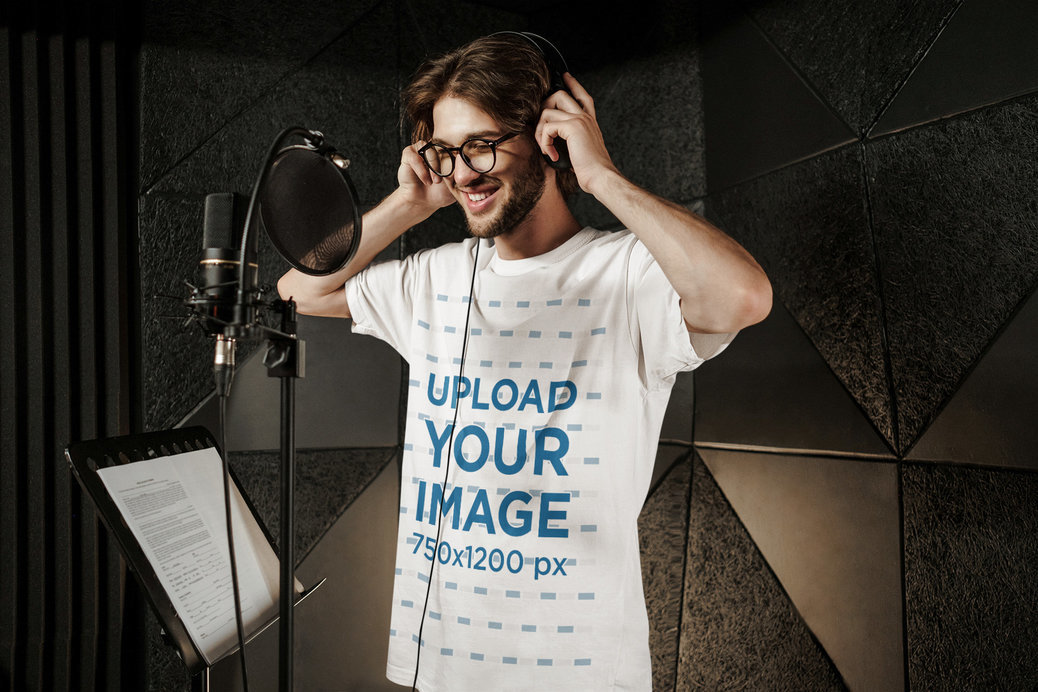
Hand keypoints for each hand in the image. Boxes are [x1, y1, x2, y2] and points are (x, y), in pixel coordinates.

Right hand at [396, 141, 455, 213]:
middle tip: (446, 179)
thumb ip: (462, 171)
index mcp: (446, 151)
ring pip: (430, 150)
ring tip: (436, 181)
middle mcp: (434, 147)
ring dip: (434, 167)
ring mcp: (421, 149)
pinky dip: (421, 170)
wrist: (422, 202)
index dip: (457, 156)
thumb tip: (468, 162)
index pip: (454, 146)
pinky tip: (426, 181)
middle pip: (443, 146)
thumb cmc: (439, 193)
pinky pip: (415, 157)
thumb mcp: (456, 183)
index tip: (459, 170)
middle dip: (446, 163)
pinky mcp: (408, 154)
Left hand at [535, 73, 619, 193]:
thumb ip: (570, 141)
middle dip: (543, 108)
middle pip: (559, 94)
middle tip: (541, 130)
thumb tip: (552, 143)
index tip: (565, 76)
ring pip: (547, 110)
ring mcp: (580, 119)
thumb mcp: (580, 151)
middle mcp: (585, 117)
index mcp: (590, 121)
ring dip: (540, 131)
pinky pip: (547, 126)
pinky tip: (552, 154)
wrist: (600, 177)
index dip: (573, 84)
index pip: (581, 96)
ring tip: (546, 148)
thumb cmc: (591, 170)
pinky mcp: (573, 127)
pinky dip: (544, 142)